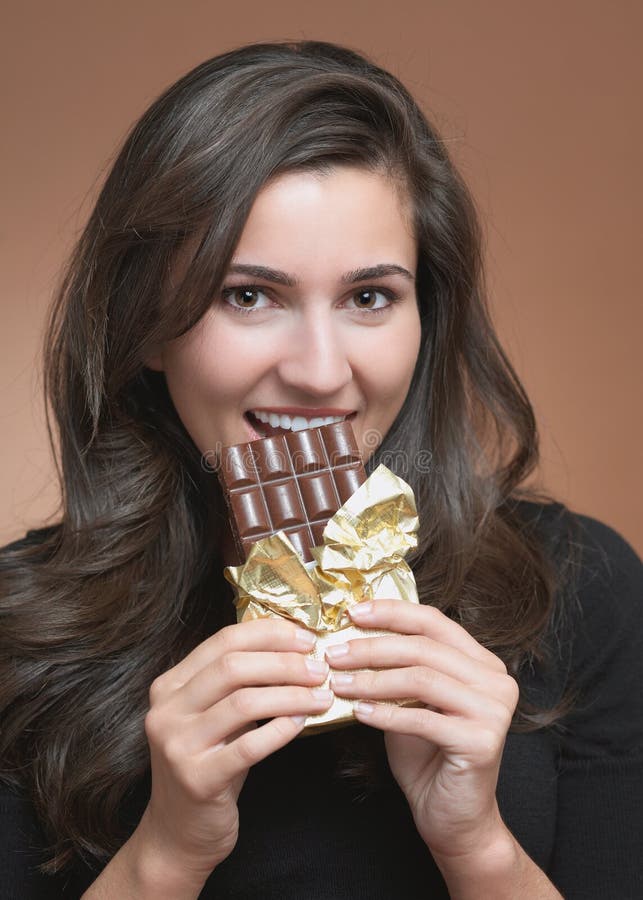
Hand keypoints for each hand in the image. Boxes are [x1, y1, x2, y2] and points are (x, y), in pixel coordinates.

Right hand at [139, 618, 332, 888]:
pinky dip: (280, 730)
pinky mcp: (197, 779)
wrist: (177, 833)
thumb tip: (293, 647)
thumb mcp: (213, 716)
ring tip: (322, 694)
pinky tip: (302, 722)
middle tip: (319, 668)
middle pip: (233, 667)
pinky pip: (248, 747)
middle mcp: (166, 710)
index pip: (223, 641)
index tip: (306, 638)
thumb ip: (236, 683)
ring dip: (290, 694)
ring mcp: (177, 745)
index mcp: (170, 685)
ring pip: (243, 703)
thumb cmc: (207, 764)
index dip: (269, 634)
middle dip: (284, 662)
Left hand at [326, 600, 518, 862]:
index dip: (392, 612)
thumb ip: (398, 667)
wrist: (454, 818)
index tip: (352, 612)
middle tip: (334, 653)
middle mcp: (496, 680)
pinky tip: (358, 712)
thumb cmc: (427, 755)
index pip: (434, 622)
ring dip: (372, 679)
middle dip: (372, 647)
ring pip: (421, 678)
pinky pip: (422, 719)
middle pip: (424, 648)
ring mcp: (494, 710)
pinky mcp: (483, 741)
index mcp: (482, 662)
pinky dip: (385, 713)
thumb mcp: (410, 700)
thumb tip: (353, 633)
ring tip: (339, 683)